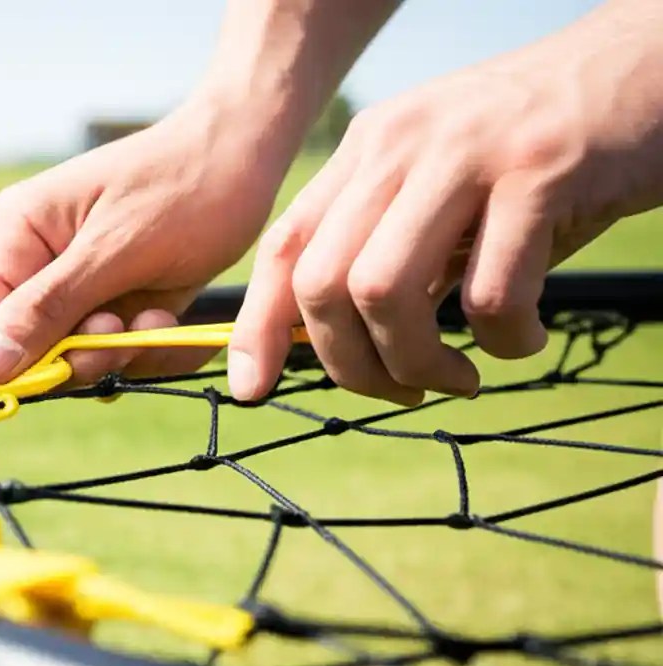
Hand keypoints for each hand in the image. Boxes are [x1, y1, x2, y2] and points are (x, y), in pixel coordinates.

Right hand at [0, 98, 287, 385]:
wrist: (248, 155)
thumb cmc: (184, 185)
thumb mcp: (115, 252)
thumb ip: (44, 311)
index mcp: (14, 237)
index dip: (3, 368)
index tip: (59, 370)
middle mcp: (34, 264)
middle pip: (23, 354)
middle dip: (77, 355)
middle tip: (121, 329)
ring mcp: (74, 287)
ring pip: (74, 361)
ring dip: (120, 353)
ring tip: (153, 314)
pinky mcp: (112, 303)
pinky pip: (114, 355)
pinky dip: (145, 348)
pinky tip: (167, 312)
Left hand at [228, 1, 662, 404]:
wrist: (642, 67)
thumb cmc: (537, 151)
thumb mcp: (443, 183)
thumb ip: (392, 246)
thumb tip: (339, 342)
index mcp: (369, 150)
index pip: (282, 246)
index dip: (255, 326)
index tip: (249, 389)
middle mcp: (402, 146)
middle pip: (322, 284)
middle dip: (350, 365)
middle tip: (404, 390)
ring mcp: (466, 157)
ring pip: (385, 293)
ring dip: (417, 363)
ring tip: (461, 376)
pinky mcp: (539, 175)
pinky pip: (490, 294)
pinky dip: (504, 342)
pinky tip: (526, 339)